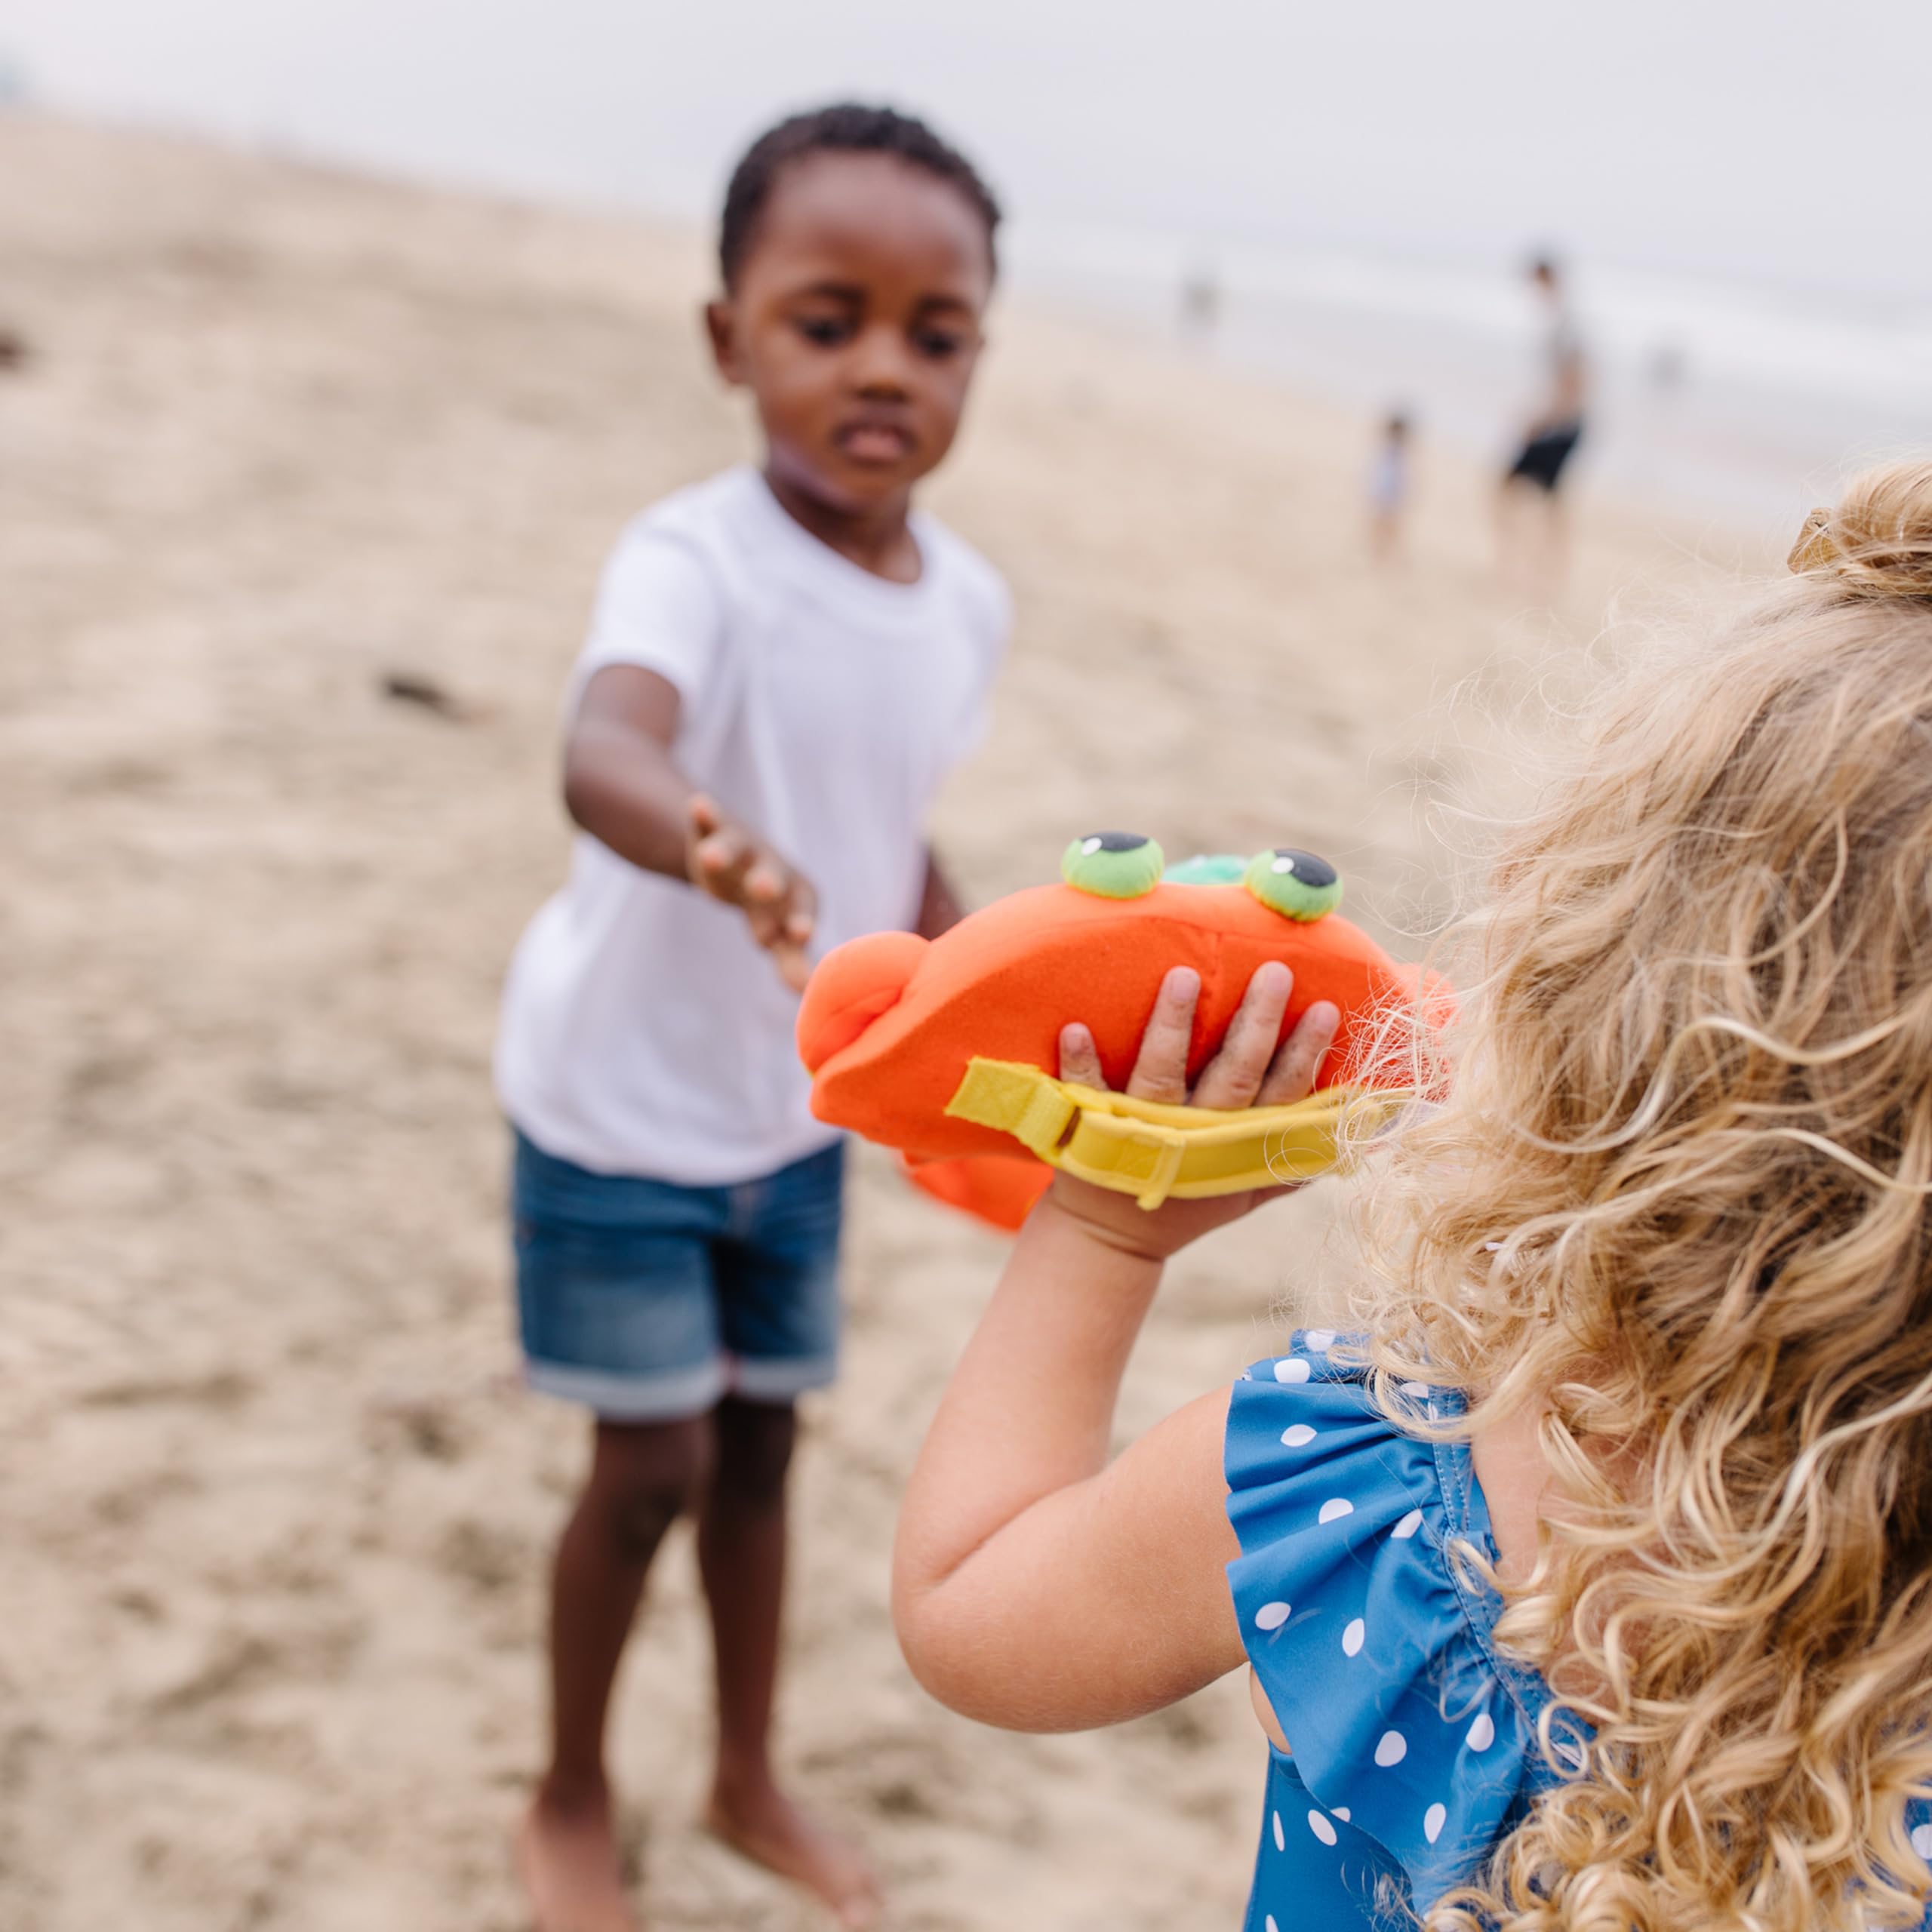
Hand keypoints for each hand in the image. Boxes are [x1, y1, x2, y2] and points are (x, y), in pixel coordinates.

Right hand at [685, 793, 817, 991]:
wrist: (736, 862)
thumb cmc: (766, 906)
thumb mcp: (777, 931)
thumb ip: (790, 959)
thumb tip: (805, 993)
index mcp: (794, 895)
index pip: (802, 909)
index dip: (801, 920)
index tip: (801, 935)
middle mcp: (771, 869)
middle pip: (772, 874)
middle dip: (767, 882)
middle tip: (764, 889)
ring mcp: (742, 850)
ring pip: (735, 849)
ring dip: (724, 852)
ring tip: (710, 857)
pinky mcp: (713, 833)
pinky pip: (708, 823)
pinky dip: (704, 815)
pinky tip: (699, 804)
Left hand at [1044, 962, 1339, 1260]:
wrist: (1113, 1240)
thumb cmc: (1189, 1201)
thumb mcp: (1247, 1189)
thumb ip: (1296, 1159)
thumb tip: (1361, 1125)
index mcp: (1237, 1143)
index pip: (1282, 1095)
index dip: (1305, 1055)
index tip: (1326, 1007)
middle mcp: (1197, 1134)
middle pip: (1233, 1077)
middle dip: (1257, 1025)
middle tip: (1275, 972)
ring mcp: (1145, 1131)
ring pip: (1163, 1075)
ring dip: (1172, 1026)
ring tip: (1183, 976)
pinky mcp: (1095, 1130)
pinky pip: (1087, 1093)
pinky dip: (1080, 1063)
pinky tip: (1074, 1029)